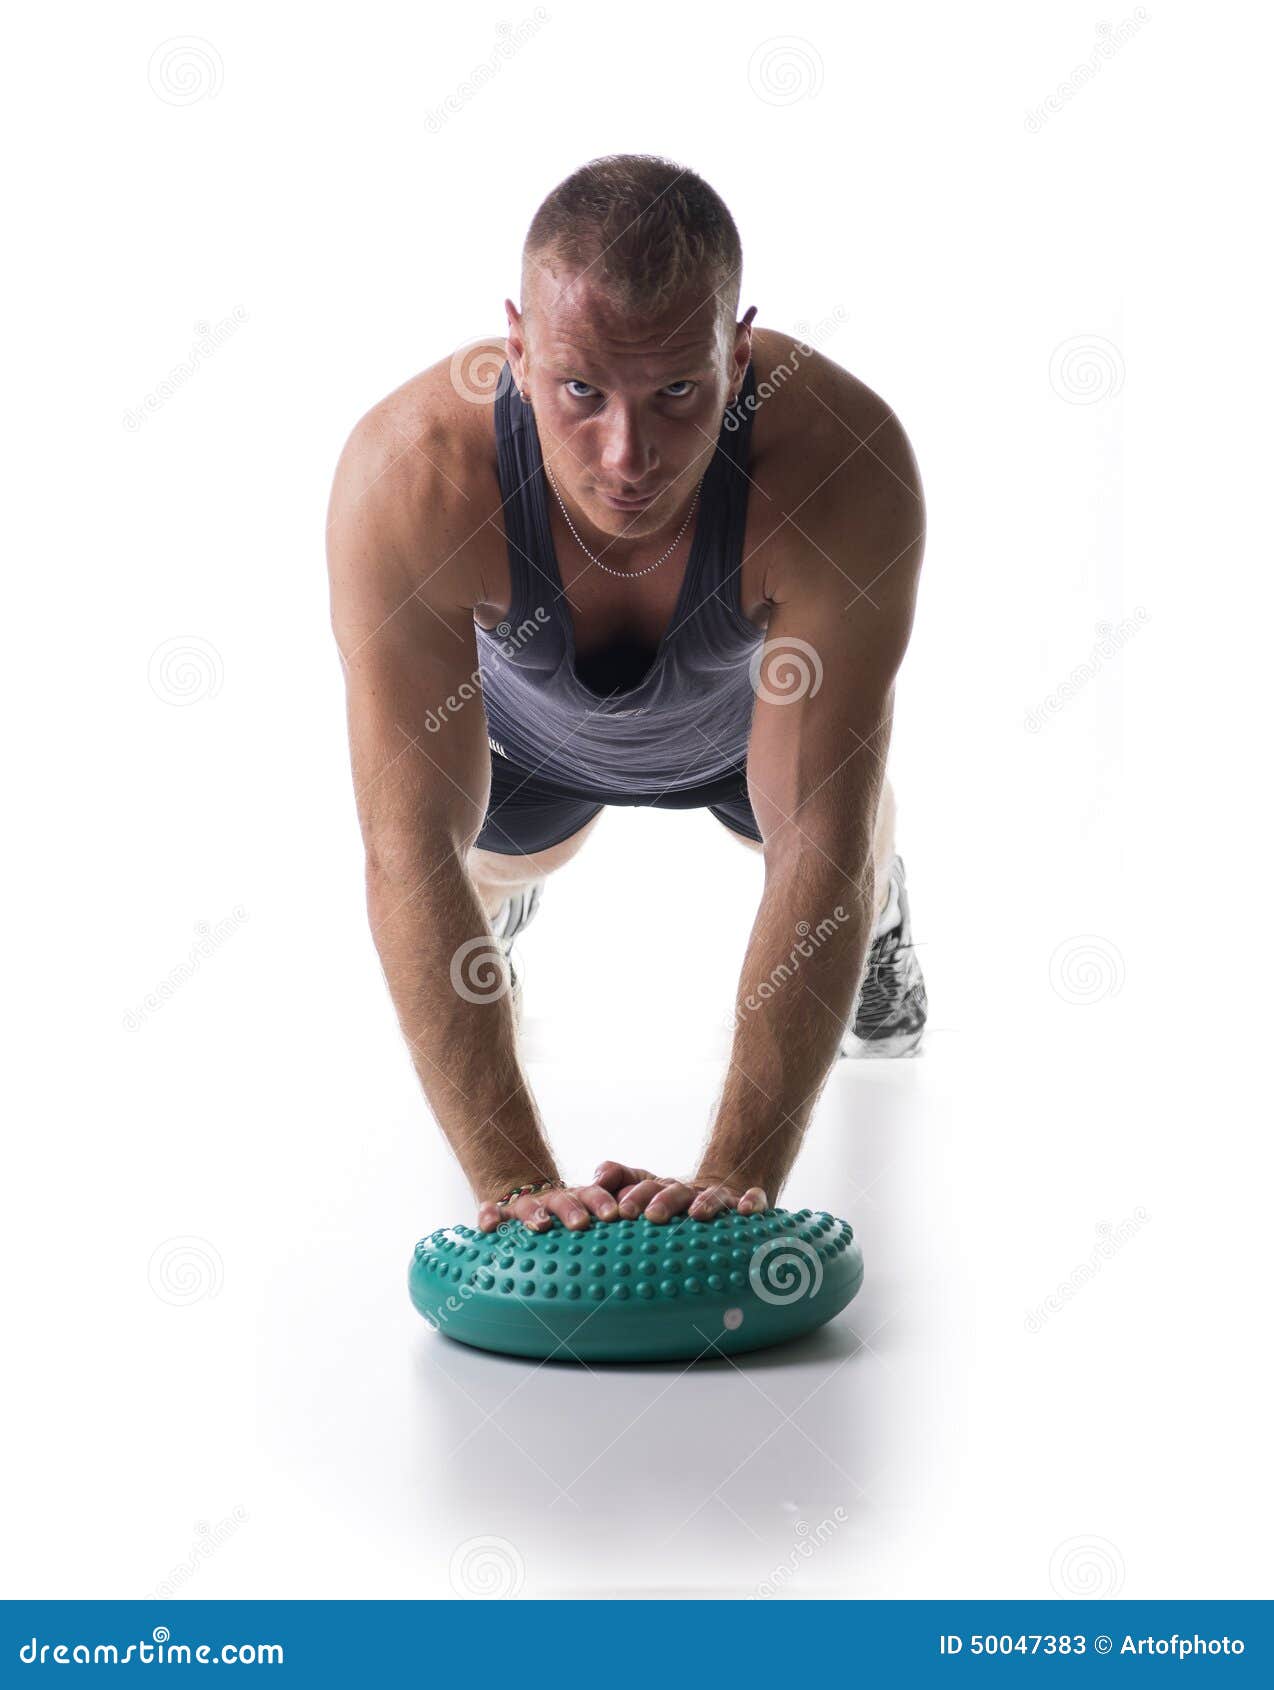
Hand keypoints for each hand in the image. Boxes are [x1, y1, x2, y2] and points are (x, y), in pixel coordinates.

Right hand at [476, 1180, 621, 1234]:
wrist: (532, 1203)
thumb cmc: (570, 1226)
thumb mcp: (591, 1226)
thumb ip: (613, 1241)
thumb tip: (643, 1272)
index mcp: (579, 1200)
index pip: (593, 1194)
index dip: (603, 1202)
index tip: (614, 1215)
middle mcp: (552, 1201)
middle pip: (563, 1198)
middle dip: (573, 1208)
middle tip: (582, 1223)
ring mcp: (525, 1207)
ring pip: (528, 1204)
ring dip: (535, 1212)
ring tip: (541, 1225)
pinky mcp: (499, 1215)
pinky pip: (492, 1212)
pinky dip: (489, 1216)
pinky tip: (487, 1227)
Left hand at [593, 1161, 768, 1223]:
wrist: (722, 1191)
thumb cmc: (675, 1204)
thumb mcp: (646, 1193)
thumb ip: (620, 1181)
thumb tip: (596, 1176)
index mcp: (661, 1188)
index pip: (643, 1185)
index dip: (632, 1195)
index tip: (620, 1213)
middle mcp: (688, 1190)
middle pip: (674, 1189)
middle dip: (663, 1201)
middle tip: (651, 1217)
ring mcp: (718, 1195)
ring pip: (712, 1195)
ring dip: (705, 1203)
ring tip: (697, 1214)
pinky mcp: (746, 1201)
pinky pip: (752, 1197)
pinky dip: (750, 1201)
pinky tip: (745, 1211)